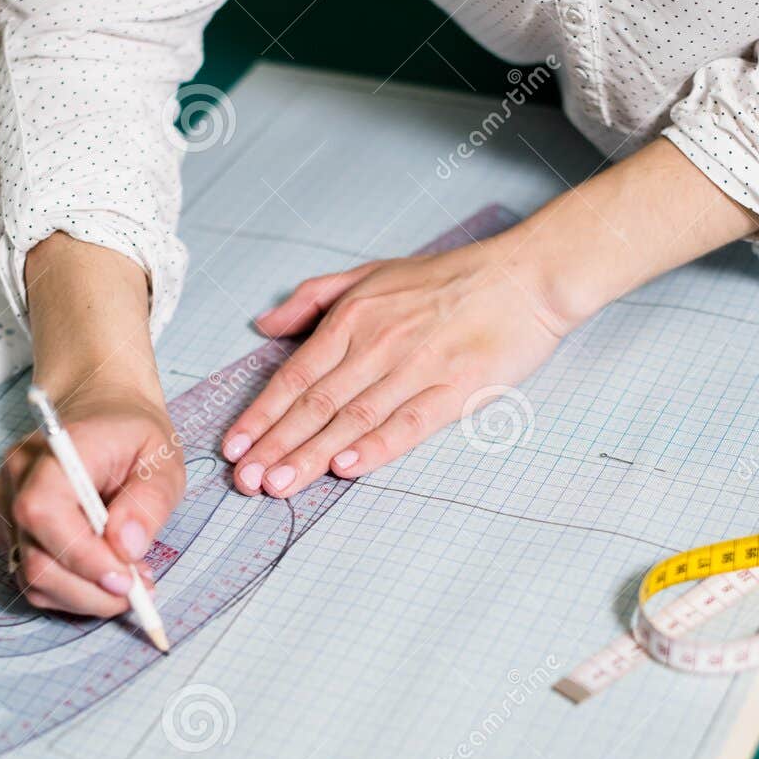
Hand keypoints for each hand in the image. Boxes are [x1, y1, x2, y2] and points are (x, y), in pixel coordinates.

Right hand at [0, 387, 183, 615]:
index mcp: (56, 450)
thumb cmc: (132, 435)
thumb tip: (126, 547)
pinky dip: (70, 589)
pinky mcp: (7, 528)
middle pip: (35, 560)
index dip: (82, 557)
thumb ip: (149, 501)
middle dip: (91, 591)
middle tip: (139, 591)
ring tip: (128, 580)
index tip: (126, 580)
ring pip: (31, 578)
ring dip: (84, 595)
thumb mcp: (163, 459)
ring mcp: (6, 504)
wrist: (101, 412)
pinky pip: (31, 576)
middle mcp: (18, 477)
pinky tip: (102, 572)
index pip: (43, 513)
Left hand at [220, 233, 569, 496]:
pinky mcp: (456, 390)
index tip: (234, 446)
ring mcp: (418, 369)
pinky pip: (409, 424)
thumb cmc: (449, 279)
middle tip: (244, 481)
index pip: (295, 375)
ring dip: (311, 455)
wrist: (524, 278)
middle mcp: (379, 343)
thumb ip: (314, 299)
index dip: (262, 414)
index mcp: (354, 318)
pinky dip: (376, 447)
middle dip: (275, 446)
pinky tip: (346, 468)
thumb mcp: (372, 273)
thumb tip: (264, 325)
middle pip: (316, 404)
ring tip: (278, 485)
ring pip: (353, 419)